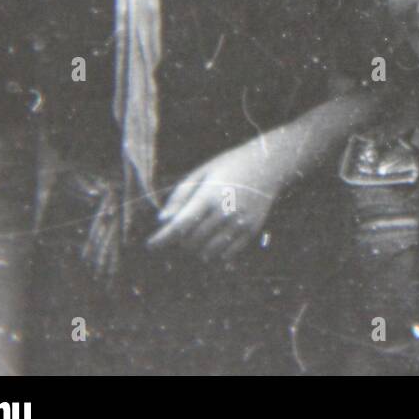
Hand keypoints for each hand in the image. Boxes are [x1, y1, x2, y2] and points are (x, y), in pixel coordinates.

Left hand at [146, 141, 282, 261]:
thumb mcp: (202, 172)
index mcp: (210, 195)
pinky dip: (216, 253)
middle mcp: (225, 212)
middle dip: (181, 239)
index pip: (180, 226)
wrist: (269, 164)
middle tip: (184, 228)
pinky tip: (214, 240)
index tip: (150, 245)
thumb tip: (163, 221)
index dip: (162, 239)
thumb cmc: (230, 165)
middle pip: (191, 241)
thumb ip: (181, 196)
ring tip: (199, 234)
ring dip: (197, 248)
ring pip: (208, 252)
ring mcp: (240, 223)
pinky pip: (227, 254)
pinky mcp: (252, 230)